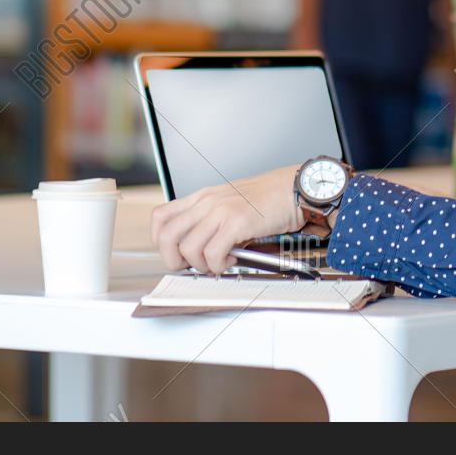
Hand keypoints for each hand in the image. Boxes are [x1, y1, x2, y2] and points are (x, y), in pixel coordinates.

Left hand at [150, 165, 312, 274]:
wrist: (295, 189)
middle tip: (193, 265)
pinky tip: (234, 258)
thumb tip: (198, 250)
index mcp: (201, 197)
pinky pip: (213, 254)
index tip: (177, 253)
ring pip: (188, 249)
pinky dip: (220, 265)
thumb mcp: (230, 204)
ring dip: (202, 265)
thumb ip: (211, 222)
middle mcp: (206, 202)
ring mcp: (220, 211)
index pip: (160, 218)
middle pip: (166, 236)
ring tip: (220, 262)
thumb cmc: (268, 199)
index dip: (161, 242)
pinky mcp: (237, 222)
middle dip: (175, 260)